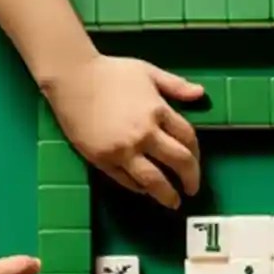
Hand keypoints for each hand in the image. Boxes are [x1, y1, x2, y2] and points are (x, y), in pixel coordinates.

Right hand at [42, 55, 201, 209]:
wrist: (72, 78)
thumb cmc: (110, 72)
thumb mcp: (147, 72)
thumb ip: (175, 85)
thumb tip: (200, 94)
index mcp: (159, 111)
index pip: (188, 139)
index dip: (196, 155)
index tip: (195, 163)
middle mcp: (145, 134)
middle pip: (179, 162)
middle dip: (191, 179)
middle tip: (192, 189)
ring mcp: (124, 150)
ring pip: (154, 180)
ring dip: (168, 195)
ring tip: (173, 202)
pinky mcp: (103, 159)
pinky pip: (127, 180)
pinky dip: (139, 187)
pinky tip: (145, 189)